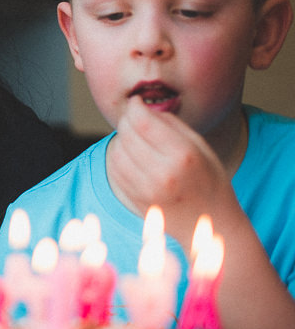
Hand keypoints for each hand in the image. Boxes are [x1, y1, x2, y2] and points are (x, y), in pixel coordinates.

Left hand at [106, 96, 245, 245]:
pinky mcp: (136, 200)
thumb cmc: (211, 182)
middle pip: (128, 133)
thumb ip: (174, 126)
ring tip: (134, 137)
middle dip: (128, 120)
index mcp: (184, 156)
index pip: (144, 121)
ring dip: (122, 139)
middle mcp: (163, 173)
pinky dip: (117, 157)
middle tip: (134, 118)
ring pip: (117, 150)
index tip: (136, 102)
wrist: (212, 225)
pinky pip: (115, 170)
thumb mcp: (203, 148)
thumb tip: (146, 108)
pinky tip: (129, 155)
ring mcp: (147, 189)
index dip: (135, 107)